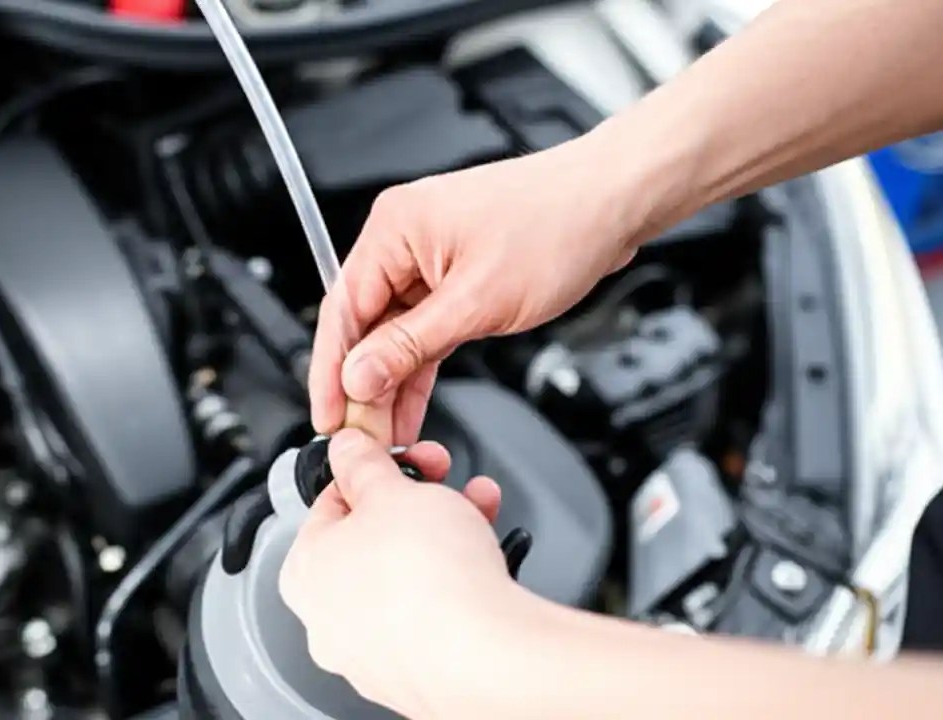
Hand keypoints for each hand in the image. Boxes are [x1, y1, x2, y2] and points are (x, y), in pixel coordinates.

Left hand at [279, 429, 516, 718]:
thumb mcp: (390, 489)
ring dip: (446, 529)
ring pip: (410, 572)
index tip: (399, 459)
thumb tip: (346, 448)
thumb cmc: (425, 579)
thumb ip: (363, 463)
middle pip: (374, 537)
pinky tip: (486, 552)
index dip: (370, 471)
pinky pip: (437, 608)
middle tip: (442, 479)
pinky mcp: (420, 669)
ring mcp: (374, 650)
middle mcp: (330, 618)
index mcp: (305, 571)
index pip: (330, 504)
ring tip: (477, 505)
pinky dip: (459, 576)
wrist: (484, 654)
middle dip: (418, 499)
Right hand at [309, 131, 642, 443]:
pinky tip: (411, 406)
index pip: (341, 309)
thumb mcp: (476, 301)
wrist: (613, 202)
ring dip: (391, 384)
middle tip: (365, 437)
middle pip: (364, 325)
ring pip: (394, 333)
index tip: (330, 417)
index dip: (331, 371)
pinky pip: (425, 329)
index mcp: (395, 228)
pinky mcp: (458, 275)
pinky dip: (419, 366)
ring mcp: (432, 258)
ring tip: (389, 434)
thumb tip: (359, 377)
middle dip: (362, 385)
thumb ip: (409, 345)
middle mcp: (405, 239)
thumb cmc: (557, 225)